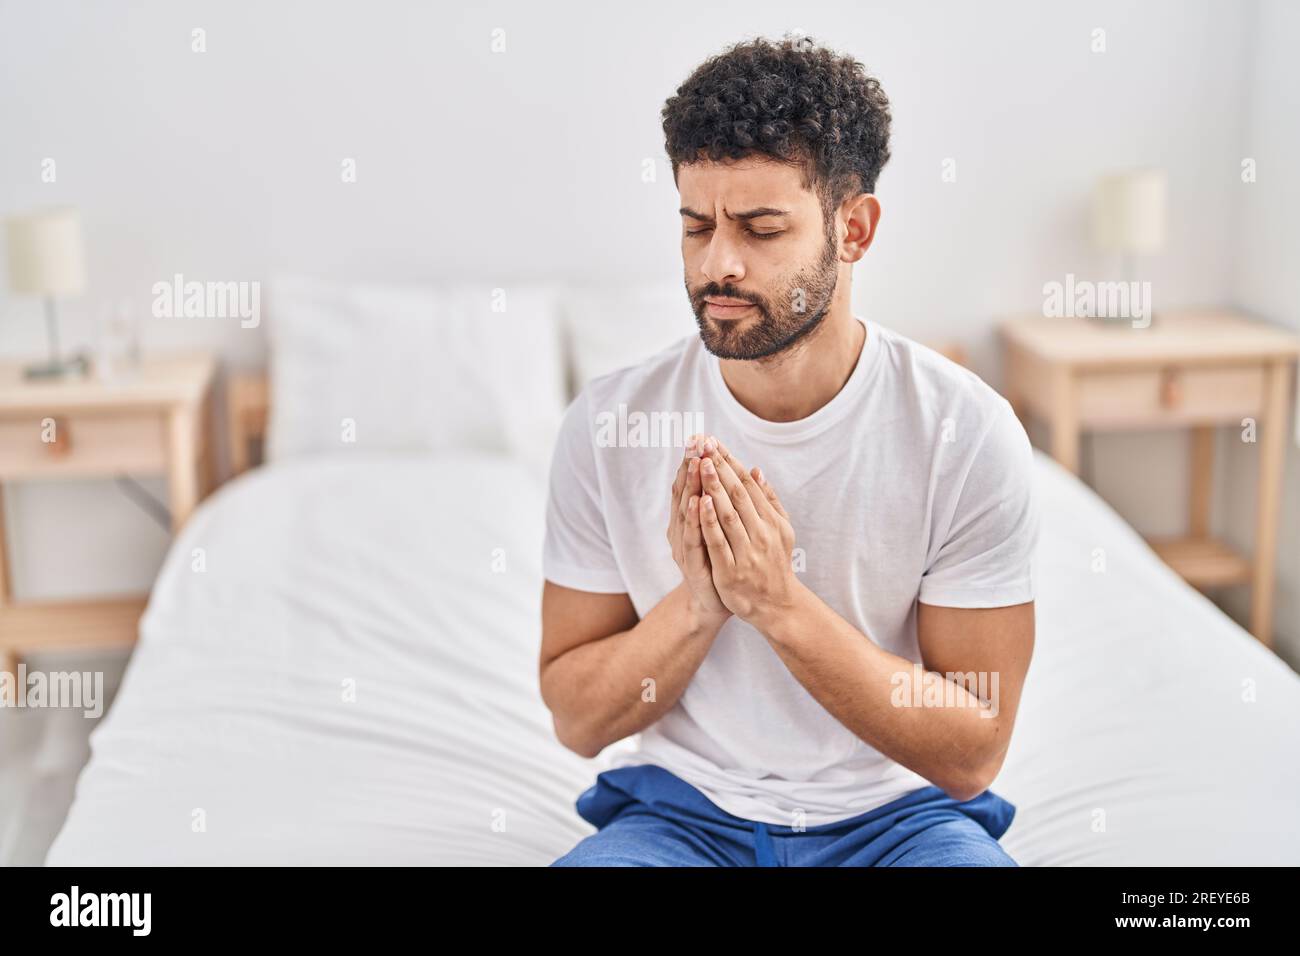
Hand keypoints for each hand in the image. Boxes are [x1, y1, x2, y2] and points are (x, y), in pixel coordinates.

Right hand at [667, 434, 730, 623]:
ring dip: (691, 486)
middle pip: (685, 491)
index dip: (694, 460)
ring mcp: (684, 546)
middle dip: (690, 465)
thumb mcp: (721, 528)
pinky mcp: (692, 563)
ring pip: (686, 511)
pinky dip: (695, 519)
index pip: (691, 483)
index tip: (701, 436)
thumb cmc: (719, 562)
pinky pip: (693, 538)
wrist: (713, 603)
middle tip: (695, 441)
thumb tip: (737, 470)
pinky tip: (699, 501)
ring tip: (697, 463)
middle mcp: (682, 528)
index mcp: (690, 519)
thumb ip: (723, 501)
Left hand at [696, 438, 798, 624]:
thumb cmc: (774, 563)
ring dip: (714, 487)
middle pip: (737, 494)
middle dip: (720, 467)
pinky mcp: (731, 571)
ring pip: (728, 514)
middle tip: (704, 444)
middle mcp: (761, 533)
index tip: (714, 442)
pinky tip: (700, 502)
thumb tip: (756, 470)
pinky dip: (709, 521)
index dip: (730, 462)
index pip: (747, 485)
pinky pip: (718, 542)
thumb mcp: (780, 530)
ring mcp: (747, 552)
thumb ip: (769, 501)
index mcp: (770, 521)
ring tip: (702, 464)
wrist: (776, 605)